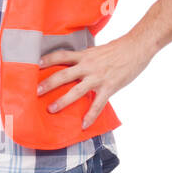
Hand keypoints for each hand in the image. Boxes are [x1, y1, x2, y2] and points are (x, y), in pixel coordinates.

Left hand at [37, 33, 155, 128]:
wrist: (137, 47)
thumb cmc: (118, 49)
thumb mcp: (96, 51)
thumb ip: (84, 59)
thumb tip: (74, 65)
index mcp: (84, 55)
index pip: (61, 55)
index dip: (47, 59)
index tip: (35, 65)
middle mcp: (88, 66)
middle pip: (64, 74)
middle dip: (49, 83)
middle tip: (36, 92)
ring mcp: (98, 77)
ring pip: (76, 91)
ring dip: (62, 101)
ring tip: (51, 109)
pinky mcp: (109, 87)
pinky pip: (98, 104)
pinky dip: (90, 115)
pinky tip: (84, 125)